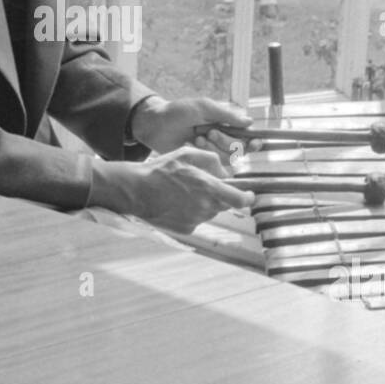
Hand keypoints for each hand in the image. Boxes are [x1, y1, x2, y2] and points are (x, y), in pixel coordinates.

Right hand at [89, 148, 255, 233]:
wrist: (136, 191)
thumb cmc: (160, 170)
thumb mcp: (186, 154)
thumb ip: (210, 160)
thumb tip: (223, 171)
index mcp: (209, 188)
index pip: (240, 200)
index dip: (248, 198)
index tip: (249, 195)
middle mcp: (205, 207)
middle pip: (223, 204)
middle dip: (218, 195)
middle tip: (199, 185)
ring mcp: (196, 220)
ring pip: (208, 212)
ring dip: (202, 203)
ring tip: (182, 192)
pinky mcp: (186, 229)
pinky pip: (196, 220)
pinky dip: (190, 212)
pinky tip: (175, 203)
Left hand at [132, 96, 253, 165]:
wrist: (154, 125)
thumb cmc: (177, 111)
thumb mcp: (202, 107)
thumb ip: (226, 114)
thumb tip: (249, 122)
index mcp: (224, 122)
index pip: (246, 135)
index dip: (253, 141)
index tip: (255, 143)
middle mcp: (221, 137)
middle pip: (238, 148)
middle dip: (226, 141)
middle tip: (209, 132)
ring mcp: (210, 150)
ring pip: (226, 158)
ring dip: (214, 148)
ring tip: (197, 137)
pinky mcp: (200, 161)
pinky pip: (212, 165)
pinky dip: (205, 156)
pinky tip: (193, 145)